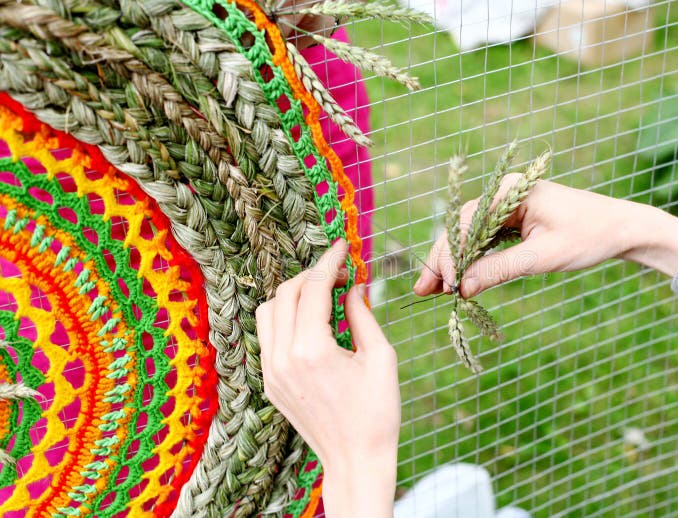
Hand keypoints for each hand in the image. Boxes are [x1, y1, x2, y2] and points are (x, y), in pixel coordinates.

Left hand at [256, 240, 398, 517]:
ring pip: (268, 312)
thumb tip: (353, 287)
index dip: (329, 263)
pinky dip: (284, 318)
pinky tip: (309, 321)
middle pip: (285, 293)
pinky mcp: (270, 384)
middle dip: (310, 275)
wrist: (356, 459)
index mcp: (312, 350)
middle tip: (338, 273)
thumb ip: (362, 315)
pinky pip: (268, 337)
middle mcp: (283, 358)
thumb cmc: (377, 412)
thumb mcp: (381, 357)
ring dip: (292, 294)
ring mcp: (272, 372)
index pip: (313, 289)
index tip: (342, 248)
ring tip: (322, 295)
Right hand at [414, 178, 677, 298]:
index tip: (446, 286)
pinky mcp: (513, 219)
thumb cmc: (590, 236)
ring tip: (434, 290)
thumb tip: (463, 289)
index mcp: (510, 191)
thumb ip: (500, 270)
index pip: (466, 223)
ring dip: (454, 262)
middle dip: (443, 260)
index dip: (451, 256)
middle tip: (423, 291)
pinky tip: (458, 279)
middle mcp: (504, 193)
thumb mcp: (544, 257)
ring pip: (469, 235)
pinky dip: (471, 259)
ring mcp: (507, 205)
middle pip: (460, 228)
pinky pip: (484, 239)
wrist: (623, 228)